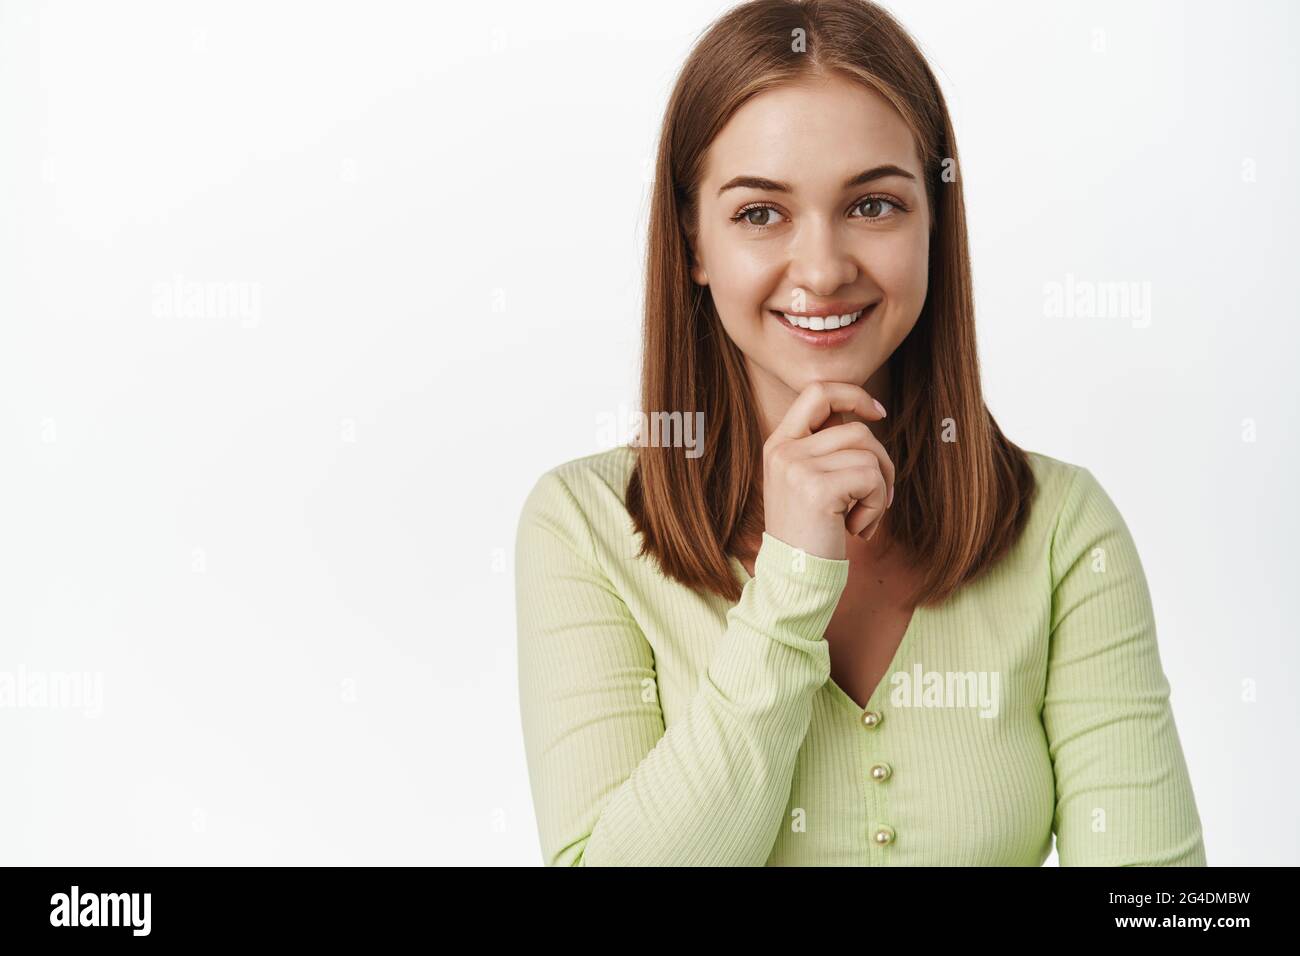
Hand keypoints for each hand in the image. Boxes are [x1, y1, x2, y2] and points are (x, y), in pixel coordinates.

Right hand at [761, 381, 895, 560]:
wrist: (793, 578)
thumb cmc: (810, 533)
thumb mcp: (807, 482)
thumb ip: (825, 449)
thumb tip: (867, 418)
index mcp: (779, 443)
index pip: (818, 392)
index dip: (853, 395)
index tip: (877, 413)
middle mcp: (784, 450)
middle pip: (857, 431)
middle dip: (881, 463)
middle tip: (877, 497)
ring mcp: (797, 467)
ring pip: (869, 456)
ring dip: (878, 491)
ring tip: (860, 519)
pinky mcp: (817, 488)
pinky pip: (871, 479)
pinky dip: (876, 506)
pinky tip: (857, 529)